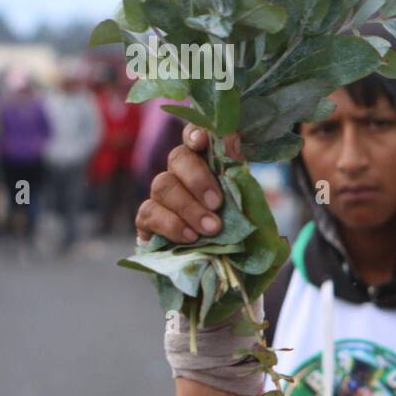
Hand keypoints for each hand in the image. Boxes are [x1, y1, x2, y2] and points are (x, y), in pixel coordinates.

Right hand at [135, 126, 242, 244]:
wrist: (217, 263)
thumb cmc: (236, 229)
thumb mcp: (247, 206)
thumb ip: (241, 180)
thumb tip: (235, 151)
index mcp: (208, 162)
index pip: (196, 135)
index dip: (196, 132)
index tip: (202, 140)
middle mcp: (181, 172)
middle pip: (178, 158)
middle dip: (197, 179)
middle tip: (217, 203)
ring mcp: (161, 195)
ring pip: (162, 185)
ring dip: (189, 207)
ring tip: (211, 229)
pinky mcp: (147, 218)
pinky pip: (150, 213)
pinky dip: (171, 225)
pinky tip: (190, 237)